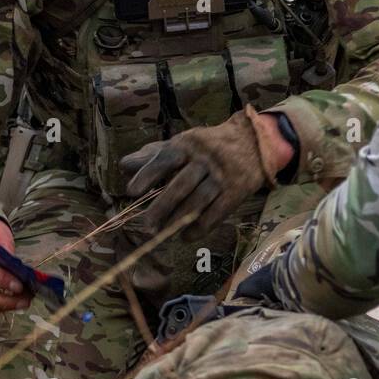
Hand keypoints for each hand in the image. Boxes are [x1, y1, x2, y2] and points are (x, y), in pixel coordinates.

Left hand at [120, 105, 291, 240]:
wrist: (254, 142)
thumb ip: (153, 155)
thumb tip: (124, 167)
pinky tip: (186, 236)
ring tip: (163, 234)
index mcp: (188, 144)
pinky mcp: (237, 190)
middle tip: (146, 226)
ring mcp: (223, 175)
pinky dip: (201, 227)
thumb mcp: (184, 143)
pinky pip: (217, 212)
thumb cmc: (209, 145)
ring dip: (179, 220)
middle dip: (162, 207)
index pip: (166, 158)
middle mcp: (205, 159)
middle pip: (182, 184)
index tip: (132, 191)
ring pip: (199, 201)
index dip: (148, 174)